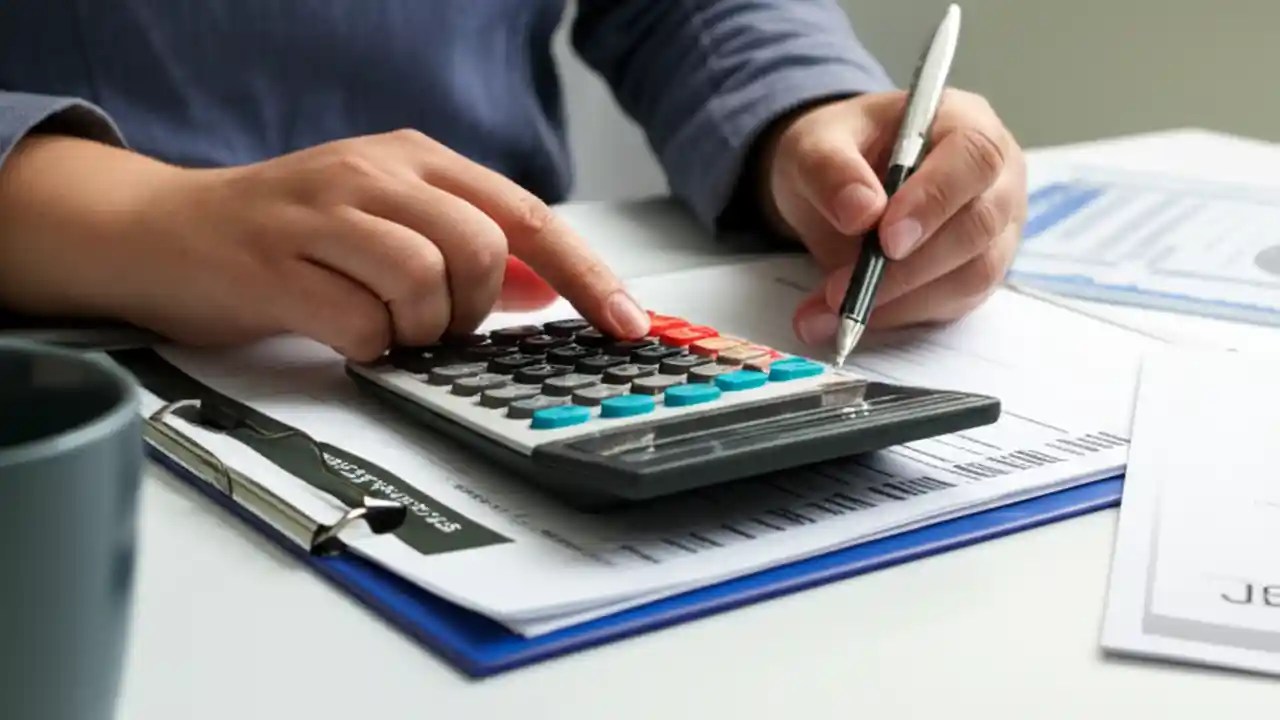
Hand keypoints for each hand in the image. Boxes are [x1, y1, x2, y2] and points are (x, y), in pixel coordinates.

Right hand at [0, 131, 648, 360]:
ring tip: (381, 325)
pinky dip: (365, 344)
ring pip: (425, 280)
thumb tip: (545, 288)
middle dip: (472, 308)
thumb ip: (468, 249)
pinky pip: (360, 323)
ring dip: (417, 328)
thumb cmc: (291, 237)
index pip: (527, 214)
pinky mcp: (277, 261)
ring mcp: (323, 210)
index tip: (627, 324)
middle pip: (481, 248)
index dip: (586, 273)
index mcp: (415, 161)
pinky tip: (339, 329)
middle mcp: (375, 172)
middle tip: (435, 324)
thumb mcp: (390, 226)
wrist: (165, 230)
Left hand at [759, 89, 1026, 345]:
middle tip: (843, 289)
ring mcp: (994, 229)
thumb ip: (831, 170)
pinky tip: (850, 317)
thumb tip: (860, 212)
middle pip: (978, 226)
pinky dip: (899, 316)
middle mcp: (995, 177)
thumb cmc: (838, 151)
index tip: (887, 239)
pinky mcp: (975, 272)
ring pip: (972, 275)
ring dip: (901, 301)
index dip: (935, 201)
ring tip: (833, 309)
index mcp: (965, 123)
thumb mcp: (814, 146)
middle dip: (910, 266)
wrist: (838, 182)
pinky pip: (952, 303)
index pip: (974, 158)